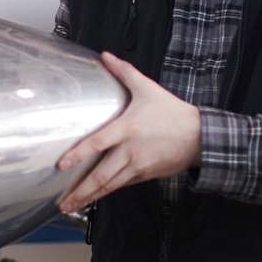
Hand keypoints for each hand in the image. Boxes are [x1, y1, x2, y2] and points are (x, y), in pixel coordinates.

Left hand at [56, 54, 201, 213]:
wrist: (200, 137)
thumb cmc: (172, 112)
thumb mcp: (148, 88)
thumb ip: (124, 72)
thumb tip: (105, 55)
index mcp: (127, 129)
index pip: (97, 143)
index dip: (78, 154)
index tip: (61, 165)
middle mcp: (130, 151)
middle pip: (101, 176)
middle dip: (80, 191)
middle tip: (61, 202)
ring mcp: (138, 166)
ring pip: (110, 186)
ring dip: (89, 198)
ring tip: (70, 207)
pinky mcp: (145, 175)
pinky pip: (121, 185)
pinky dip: (106, 193)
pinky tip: (92, 199)